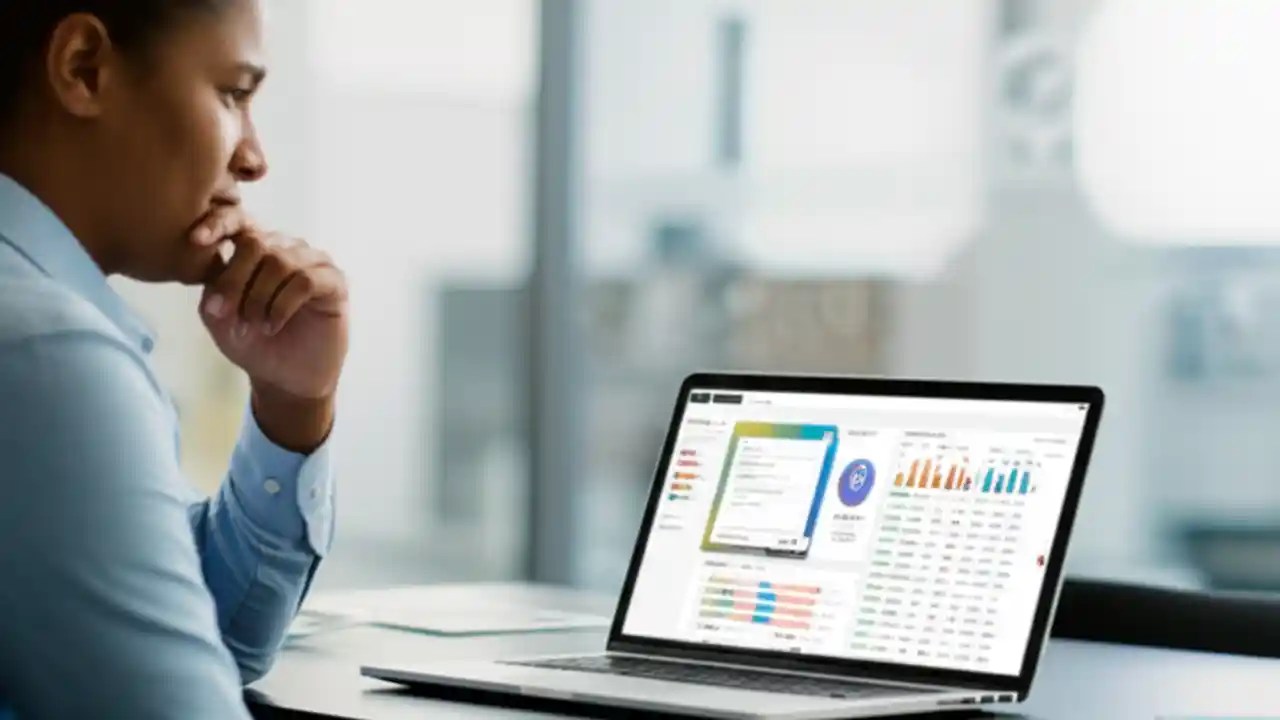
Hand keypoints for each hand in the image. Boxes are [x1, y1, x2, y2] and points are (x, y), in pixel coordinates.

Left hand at [191, 206, 348, 450]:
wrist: (285, 379)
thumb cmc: (252, 343)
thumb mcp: (218, 315)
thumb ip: (212, 285)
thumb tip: (211, 260)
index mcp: (256, 248)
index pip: (239, 220)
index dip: (218, 223)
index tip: (196, 240)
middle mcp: (286, 248)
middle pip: (256, 243)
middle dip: (235, 280)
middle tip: (225, 313)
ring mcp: (313, 262)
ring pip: (280, 261)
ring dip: (259, 298)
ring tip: (254, 325)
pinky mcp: (334, 282)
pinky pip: (304, 280)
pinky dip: (282, 305)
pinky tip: (272, 325)